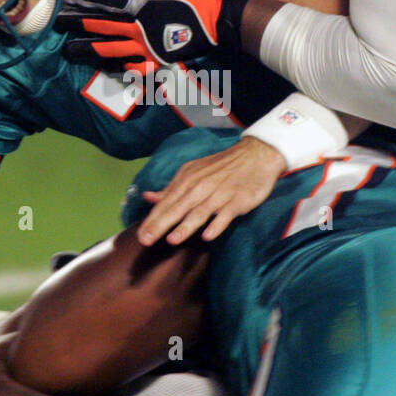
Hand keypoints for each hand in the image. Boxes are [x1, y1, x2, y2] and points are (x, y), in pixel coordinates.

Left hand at [57, 0, 248, 72]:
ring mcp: (148, 49)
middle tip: (59, 27)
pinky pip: (136, 68)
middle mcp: (139, 29)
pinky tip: (111, 68)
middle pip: (102, 28)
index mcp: (141, 6)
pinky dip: (122, 68)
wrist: (223, 19)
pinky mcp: (159, 62)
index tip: (66, 4)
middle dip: (79, 27)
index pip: (105, 5)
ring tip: (71, 51)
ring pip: (112, 50)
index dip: (85, 4)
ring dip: (89, 50)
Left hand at [137, 137, 285, 245]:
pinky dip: (217, 224)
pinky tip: (208, 235)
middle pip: (178, 208)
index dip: (152, 220)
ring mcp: (220, 194)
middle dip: (161, 225)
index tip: (140, 236)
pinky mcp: (238, 200)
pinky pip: (226, 214)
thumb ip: (172, 188)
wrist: (255, 155)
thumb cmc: (221, 167)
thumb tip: (148, 197)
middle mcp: (201, 186)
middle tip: (146, 240)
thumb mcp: (193, 172)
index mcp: (187, 180)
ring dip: (186, 226)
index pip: (166, 203)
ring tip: (172, 240)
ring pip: (200, 212)